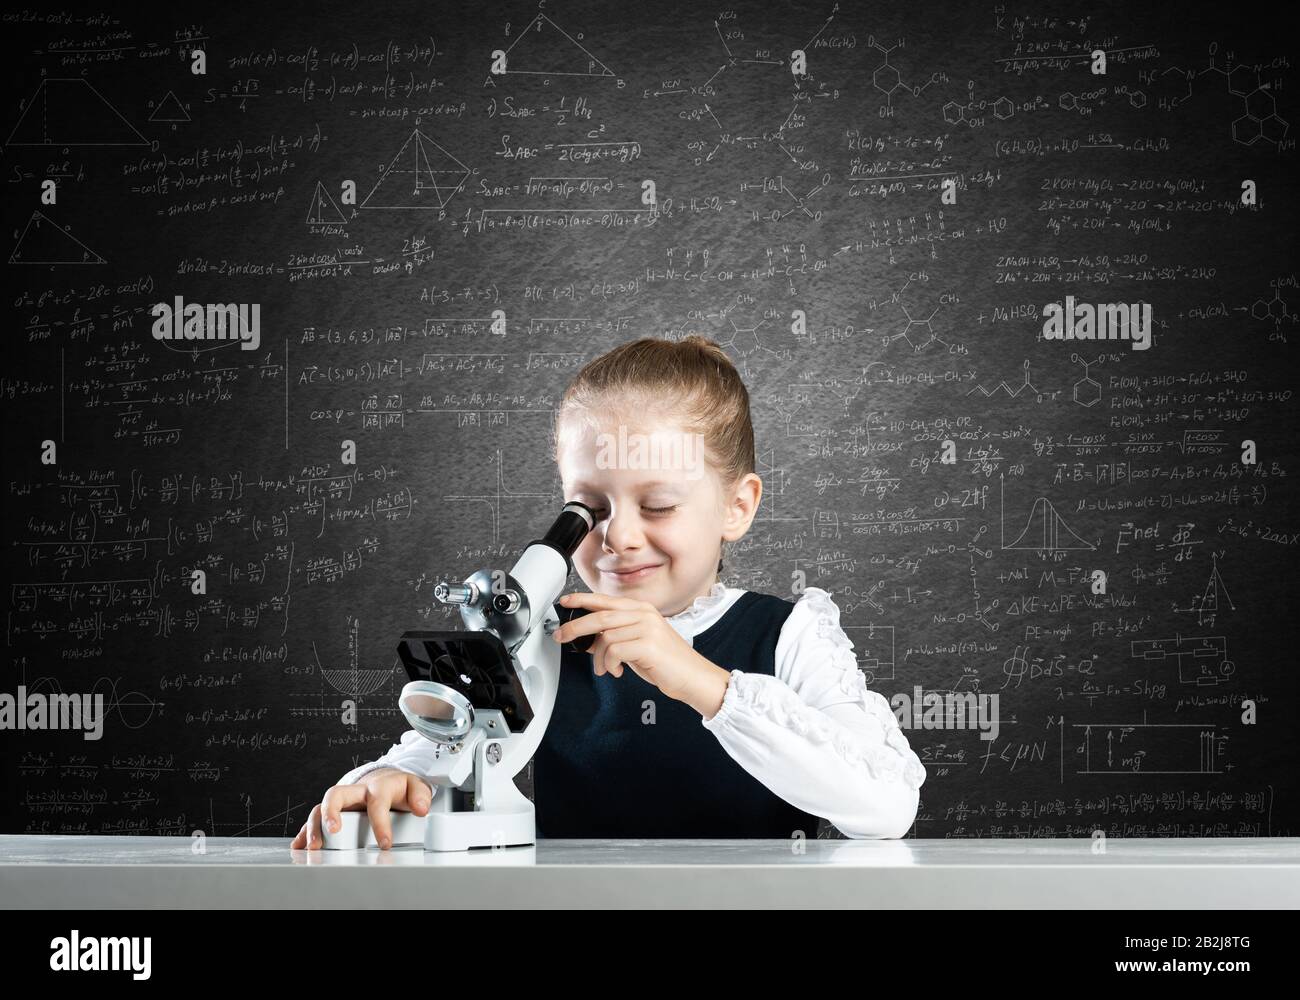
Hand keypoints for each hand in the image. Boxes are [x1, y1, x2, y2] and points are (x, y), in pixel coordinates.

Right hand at [290, 768, 433, 850]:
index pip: (377, 802)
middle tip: (333, 831)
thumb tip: (421, 808)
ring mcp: (342, 802)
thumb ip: (421, 795)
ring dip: (314, 826)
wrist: (384, 780)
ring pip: (321, 807)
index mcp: (378, 787)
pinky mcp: (332, 811)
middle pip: (336, 794)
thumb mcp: (415, 787)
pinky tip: (299, 845)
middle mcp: (355, 792)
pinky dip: (304, 833)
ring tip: (313, 846)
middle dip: (331, 812)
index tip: (385, 843)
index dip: (380, 823)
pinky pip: (315, 820)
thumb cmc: (398, 787)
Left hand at [552, 591, 730, 713]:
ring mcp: (647, 627)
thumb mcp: (636, 646)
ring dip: (598, 658)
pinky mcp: (648, 644)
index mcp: (642, 609)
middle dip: (575, 627)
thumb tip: (586, 639)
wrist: (693, 677)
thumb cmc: (666, 663)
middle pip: (600, 616)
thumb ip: (613, 638)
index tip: (565, 602)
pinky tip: (618, 671)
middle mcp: (645, 614)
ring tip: (604, 669)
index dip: (582, 599)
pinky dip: (610, 665)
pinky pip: (614, 652)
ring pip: (605, 637)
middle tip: (561, 636)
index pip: (606, 600)